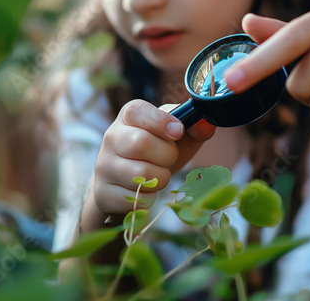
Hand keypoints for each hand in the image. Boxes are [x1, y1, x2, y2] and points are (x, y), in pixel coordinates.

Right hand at [89, 100, 215, 218]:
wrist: (129, 181)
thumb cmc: (158, 151)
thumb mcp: (178, 136)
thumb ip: (194, 127)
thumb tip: (206, 124)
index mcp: (129, 116)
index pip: (137, 110)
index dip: (160, 121)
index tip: (178, 131)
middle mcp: (111, 137)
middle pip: (141, 143)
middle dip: (167, 155)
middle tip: (170, 157)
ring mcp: (103, 166)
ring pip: (141, 175)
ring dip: (161, 178)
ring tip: (157, 173)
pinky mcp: (103, 193)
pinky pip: (137, 199)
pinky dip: (150, 198)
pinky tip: (145, 190)